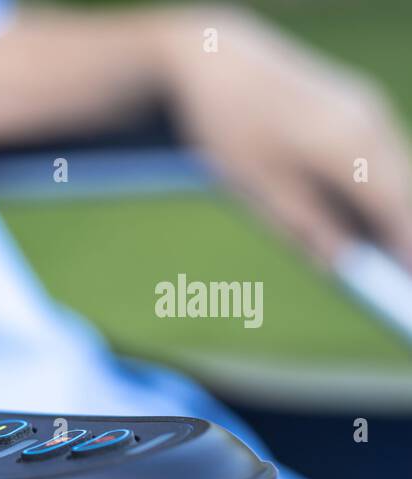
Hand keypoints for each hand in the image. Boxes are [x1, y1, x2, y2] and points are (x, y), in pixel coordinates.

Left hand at [159, 7, 411, 268]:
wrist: (217, 59)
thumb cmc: (230, 125)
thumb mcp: (259, 186)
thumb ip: (304, 225)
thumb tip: (342, 264)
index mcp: (346, 145)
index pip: (395, 207)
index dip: (407, 249)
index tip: (408, 289)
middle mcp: (370, 122)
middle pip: (405, 191)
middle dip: (407, 236)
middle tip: (403, 283)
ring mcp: (369, 109)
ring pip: (398, 172)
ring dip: (397, 213)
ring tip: (395, 262)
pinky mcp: (359, 106)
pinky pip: (383, 155)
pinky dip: (382, 189)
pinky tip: (374, 220)